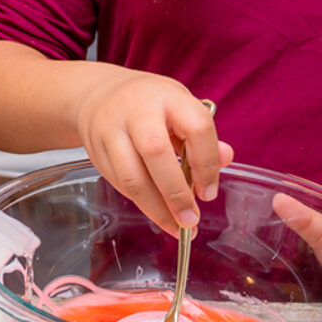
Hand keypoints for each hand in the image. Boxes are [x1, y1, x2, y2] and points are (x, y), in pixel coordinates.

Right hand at [75, 70, 234, 236]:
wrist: (98, 95)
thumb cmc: (148, 104)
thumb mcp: (180, 107)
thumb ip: (203, 136)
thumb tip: (225, 158)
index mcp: (169, 96)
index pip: (196, 128)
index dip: (207, 164)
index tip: (209, 192)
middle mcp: (137, 110)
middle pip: (156, 153)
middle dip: (176, 193)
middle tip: (190, 219)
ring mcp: (111, 130)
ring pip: (132, 177)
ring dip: (156, 208)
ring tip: (175, 227)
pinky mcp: (96, 151)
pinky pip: (119, 184)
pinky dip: (141, 203)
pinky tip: (157, 213)